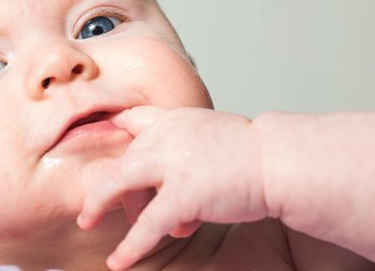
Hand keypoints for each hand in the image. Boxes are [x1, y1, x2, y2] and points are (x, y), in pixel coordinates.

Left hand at [77, 106, 267, 269]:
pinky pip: (148, 224)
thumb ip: (185, 168)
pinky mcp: (182, 193)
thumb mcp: (211, 143)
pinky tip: (118, 262)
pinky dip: (131, 246)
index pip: (133, 118)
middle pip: (121, 160)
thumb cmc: (252, 156)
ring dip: (104, 206)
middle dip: (108, 186)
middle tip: (100, 205)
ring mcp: (171, 163)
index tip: (99, 140)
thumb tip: (177, 218)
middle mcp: (165, 135)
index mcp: (174, 120)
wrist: (277, 160)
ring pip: (119, 183)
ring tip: (97, 226)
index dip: (113, 129)